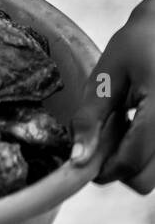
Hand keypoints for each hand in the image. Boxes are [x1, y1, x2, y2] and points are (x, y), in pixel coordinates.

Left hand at [70, 14, 154, 193]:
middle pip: (145, 180)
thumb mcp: (106, 77)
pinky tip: (137, 123)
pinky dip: (146, 150)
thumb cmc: (138, 43)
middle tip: (102, 136)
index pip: (130, 165)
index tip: (81, 158)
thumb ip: (90, 119)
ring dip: (133, 160)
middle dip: (117, 167)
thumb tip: (78, 159)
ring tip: (123, 124)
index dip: (100, 169)